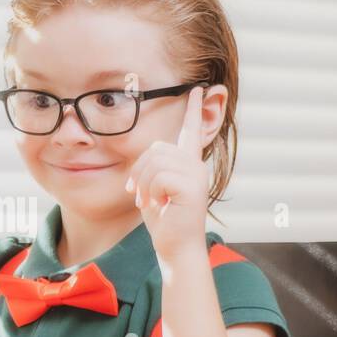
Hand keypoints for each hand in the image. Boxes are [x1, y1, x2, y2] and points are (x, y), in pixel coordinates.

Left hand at [124, 97, 212, 260]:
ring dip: (144, 184)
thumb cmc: (164, 220)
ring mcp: (196, 175)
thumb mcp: (155, 188)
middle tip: (139, 193)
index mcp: (189, 164)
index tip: (198, 88)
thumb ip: (154, 167)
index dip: (194, 110)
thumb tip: (152, 153)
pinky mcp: (191, 187)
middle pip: (157, 149)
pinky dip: (150, 192)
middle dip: (139, 170)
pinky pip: (158, 176)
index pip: (192, 131)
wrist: (176, 248)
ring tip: (149, 202)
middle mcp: (196, 165)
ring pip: (155, 161)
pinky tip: (158, 205)